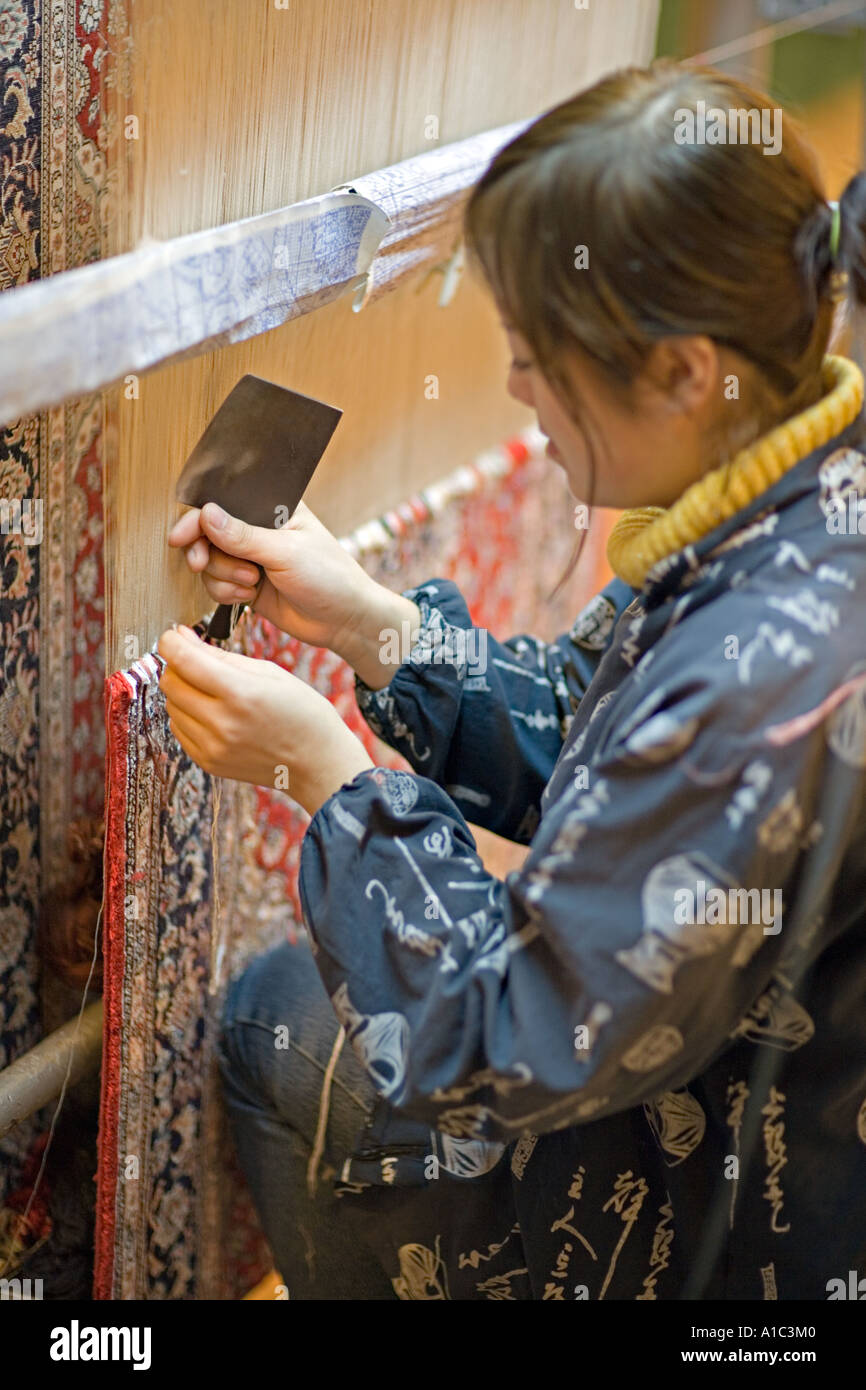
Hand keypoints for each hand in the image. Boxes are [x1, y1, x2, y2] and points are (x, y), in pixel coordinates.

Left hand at [157, 624, 373, 815]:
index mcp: (240, 693)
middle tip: (195, 661)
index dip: (171, 641)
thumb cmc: (302, 712)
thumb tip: (182, 639)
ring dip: (184, 691)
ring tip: (212, 691)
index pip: (182, 659)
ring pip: (172, 705)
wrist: (317, 762)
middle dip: (177, 664)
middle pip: (170, 682)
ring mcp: (213, 746)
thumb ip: (220, 655)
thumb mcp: (269, 672)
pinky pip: (179, 729)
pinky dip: (188, 715)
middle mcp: (222, 723)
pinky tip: (213, 712)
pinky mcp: (208, 762)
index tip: (173, 636)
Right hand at [168, 500, 421, 688]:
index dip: (196, 518)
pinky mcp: (245, 583)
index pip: (223, 502)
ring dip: (222, 576)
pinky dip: (225, 592)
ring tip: (253, 583)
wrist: (344, 621)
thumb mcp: (286, 553)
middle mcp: (256, 528)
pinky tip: (250, 596)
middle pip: (206, 533)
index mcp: (272, 507)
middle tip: (201, 564)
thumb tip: (205, 514)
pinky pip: (216, 584)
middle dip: (205, 552)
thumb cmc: (329, 577)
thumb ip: (244, 536)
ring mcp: (249, 557)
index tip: (179, 537)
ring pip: (208, 561)